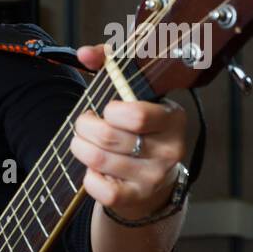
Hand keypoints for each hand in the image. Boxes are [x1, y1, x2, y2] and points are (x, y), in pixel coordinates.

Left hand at [71, 44, 186, 219]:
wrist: (153, 179)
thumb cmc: (137, 128)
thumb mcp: (130, 93)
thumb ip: (109, 64)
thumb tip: (85, 53)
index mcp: (172, 118)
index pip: (135, 114)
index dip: (109, 110)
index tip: (106, 109)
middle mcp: (170, 149)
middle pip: (108, 137)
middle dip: (84, 127)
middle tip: (84, 125)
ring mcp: (154, 176)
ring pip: (99, 160)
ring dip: (80, 148)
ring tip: (83, 143)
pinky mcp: (137, 198)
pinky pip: (100, 188)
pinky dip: (88, 177)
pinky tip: (94, 168)